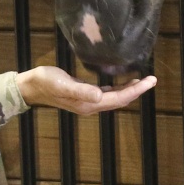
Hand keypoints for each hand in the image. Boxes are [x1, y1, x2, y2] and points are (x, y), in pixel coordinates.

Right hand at [17, 67, 155, 115]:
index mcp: (89, 104)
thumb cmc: (45, 82)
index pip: (119, 99)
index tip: (150, 81)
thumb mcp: (62, 84)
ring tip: (143, 81)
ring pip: (115, 98)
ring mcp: (88, 102)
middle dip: (137, 91)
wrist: (31, 86)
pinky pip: (107, 94)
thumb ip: (81, 90)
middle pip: (120, 100)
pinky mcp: (84, 95)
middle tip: (152, 79)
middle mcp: (91, 105)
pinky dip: (119, 89)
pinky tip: (123, 83)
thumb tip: (100, 95)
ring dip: (129, 91)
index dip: (136, 91)